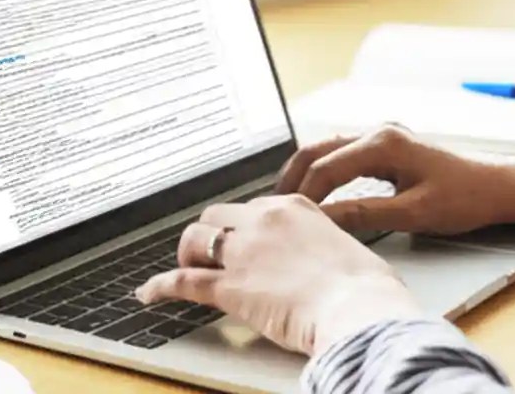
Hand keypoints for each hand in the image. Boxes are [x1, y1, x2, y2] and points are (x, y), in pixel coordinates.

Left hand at [135, 194, 423, 355]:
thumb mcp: (345, 247)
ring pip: (195, 240)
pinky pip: (183, 281)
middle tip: (211, 254)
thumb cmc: (365, 286)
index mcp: (294, 207)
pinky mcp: (229, 286)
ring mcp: (243, 252)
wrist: (359, 307)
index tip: (238, 237)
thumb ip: (321, 244)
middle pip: (216, 216)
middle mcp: (262, 221)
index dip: (240, 225)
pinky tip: (149, 293)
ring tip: (185, 269)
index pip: (251, 207)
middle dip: (210, 234)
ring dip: (187, 255)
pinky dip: (160, 287)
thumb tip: (319, 260)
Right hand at [276, 124, 514, 234]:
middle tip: (273, 206)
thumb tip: (323, 221)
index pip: (326, 167)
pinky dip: (324, 170)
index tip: (288, 219)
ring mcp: (383, 137)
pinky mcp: (387, 147)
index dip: (304, 195)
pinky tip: (316, 191)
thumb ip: (364, 214)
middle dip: (293, 176)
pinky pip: (343, 153)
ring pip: (328, 147)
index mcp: (384, 143)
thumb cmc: (464, 199)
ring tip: (288, 200)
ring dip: (306, 171)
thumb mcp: (413, 213)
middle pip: (318, 148)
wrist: (498, 186)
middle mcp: (379, 132)